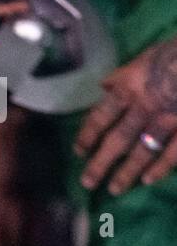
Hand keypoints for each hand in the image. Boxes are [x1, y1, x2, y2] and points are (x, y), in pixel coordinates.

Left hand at [75, 38, 176, 193]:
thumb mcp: (148, 56)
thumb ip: (126, 73)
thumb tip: (103, 86)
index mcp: (132, 86)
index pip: (102, 115)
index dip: (88, 135)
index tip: (78, 151)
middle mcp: (145, 106)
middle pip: (118, 140)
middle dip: (100, 163)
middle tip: (88, 182)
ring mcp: (168, 118)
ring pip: (142, 151)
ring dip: (126, 172)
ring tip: (114, 189)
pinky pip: (173, 152)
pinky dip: (161, 167)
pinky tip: (148, 180)